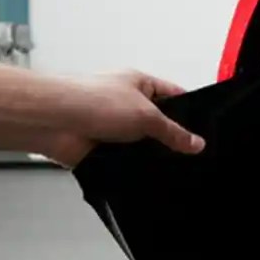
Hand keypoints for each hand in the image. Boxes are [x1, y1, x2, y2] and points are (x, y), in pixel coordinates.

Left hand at [41, 70, 207, 167]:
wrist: (54, 122)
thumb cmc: (91, 101)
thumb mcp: (146, 115)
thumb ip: (173, 132)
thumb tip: (196, 143)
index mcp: (138, 85)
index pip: (173, 95)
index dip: (189, 110)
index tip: (204, 129)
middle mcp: (126, 104)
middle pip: (158, 124)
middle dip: (169, 138)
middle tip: (188, 154)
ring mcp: (114, 128)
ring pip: (142, 146)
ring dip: (148, 155)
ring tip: (166, 167)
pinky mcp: (103, 150)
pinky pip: (125, 162)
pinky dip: (132, 169)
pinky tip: (142, 174)